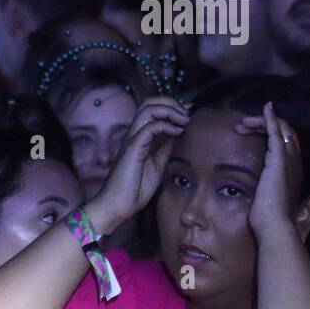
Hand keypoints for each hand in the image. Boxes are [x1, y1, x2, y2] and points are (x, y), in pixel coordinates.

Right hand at [89, 97, 189, 231]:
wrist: (120, 205)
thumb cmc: (135, 188)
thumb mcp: (158, 164)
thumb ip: (165, 148)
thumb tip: (177, 134)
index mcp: (140, 136)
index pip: (153, 109)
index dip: (172, 106)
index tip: (189, 111)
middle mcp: (134, 134)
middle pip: (149, 102)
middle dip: (172, 102)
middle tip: (187, 113)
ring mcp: (132, 140)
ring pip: (148, 109)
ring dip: (170, 110)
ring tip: (184, 120)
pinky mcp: (132, 149)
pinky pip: (148, 128)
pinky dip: (166, 125)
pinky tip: (178, 131)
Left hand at [234, 102, 302, 240]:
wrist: (274, 226)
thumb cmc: (268, 218)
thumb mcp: (266, 197)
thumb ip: (266, 187)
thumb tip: (258, 189)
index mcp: (291, 170)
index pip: (285, 142)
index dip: (269, 132)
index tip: (248, 133)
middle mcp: (294, 162)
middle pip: (284, 132)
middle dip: (262, 125)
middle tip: (242, 127)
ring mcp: (287, 159)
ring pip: (280, 129)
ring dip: (261, 121)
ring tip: (242, 124)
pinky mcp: (279, 159)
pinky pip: (276, 132)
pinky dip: (270, 119)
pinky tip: (264, 109)